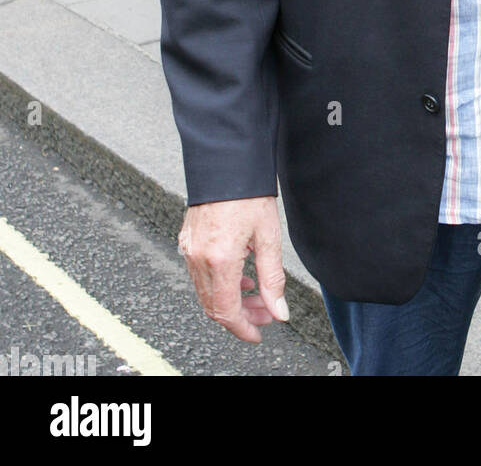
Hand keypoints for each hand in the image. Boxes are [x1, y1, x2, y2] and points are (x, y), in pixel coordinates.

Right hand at [177, 195, 288, 343]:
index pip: (227, 311)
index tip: (259, 333)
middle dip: (241, 316)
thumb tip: (279, 310)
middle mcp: (198, 258)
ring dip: (231, 301)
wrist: (228, 161)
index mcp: (219, 259)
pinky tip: (240, 278)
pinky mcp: (187, 241)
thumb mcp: (269, 236)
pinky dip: (219, 285)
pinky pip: (200, 276)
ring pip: (206, 293)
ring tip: (257, 296)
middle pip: (215, 307)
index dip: (243, 328)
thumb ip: (272, 278)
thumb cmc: (249, 192)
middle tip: (266, 314)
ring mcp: (189, 250)